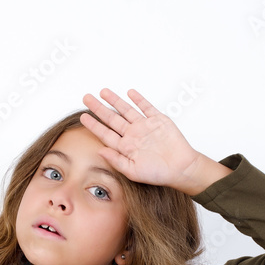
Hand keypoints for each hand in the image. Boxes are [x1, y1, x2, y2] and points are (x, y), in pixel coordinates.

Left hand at [80, 88, 216, 193]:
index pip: (105, 133)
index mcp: (126, 147)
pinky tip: (129, 92)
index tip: (83, 117)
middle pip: (112, 119)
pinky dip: (138, 99)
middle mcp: (133, 135)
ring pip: (126, 110)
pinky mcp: (158, 120)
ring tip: (103, 91)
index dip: (94, 125)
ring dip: (115, 100)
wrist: (181, 168)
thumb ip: (116, 160)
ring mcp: (145, 126)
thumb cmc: (158, 173)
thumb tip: (99, 151)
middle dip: (98, 108)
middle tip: (86, 98)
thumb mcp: (133, 171)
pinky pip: (146, 107)